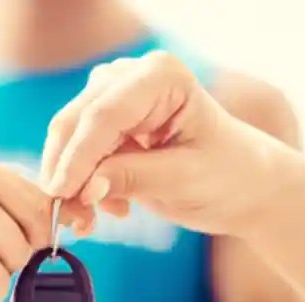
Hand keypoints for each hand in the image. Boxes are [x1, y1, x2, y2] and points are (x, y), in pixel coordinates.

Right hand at [41, 51, 292, 238]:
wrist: (244, 184)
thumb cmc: (227, 176)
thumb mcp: (183, 180)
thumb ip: (131, 179)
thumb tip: (83, 189)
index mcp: (161, 76)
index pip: (104, 115)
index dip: (77, 156)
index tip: (61, 194)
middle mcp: (133, 76)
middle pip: (77, 121)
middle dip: (66, 171)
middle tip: (66, 217)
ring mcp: (117, 95)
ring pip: (69, 136)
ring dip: (70, 181)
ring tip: (87, 222)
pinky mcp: (109, 122)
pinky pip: (77, 152)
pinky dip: (81, 183)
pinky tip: (108, 209)